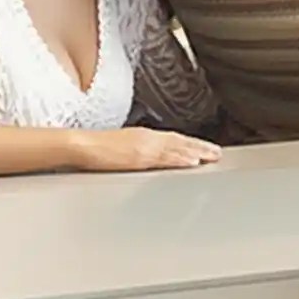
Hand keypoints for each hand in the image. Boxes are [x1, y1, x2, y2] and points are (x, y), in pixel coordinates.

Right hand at [72, 127, 221, 171]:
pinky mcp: (139, 157)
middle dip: (199, 147)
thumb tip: (148, 157)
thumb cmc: (96, 148)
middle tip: (217, 153)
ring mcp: (144, 147)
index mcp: (143, 136)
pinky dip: (179, 159)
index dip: (190, 143)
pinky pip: (164, 158)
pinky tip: (191, 161)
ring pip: (176, 149)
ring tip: (212, 156)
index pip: (172, 139)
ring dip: (196, 152)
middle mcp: (147, 138)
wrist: (82, 145)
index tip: (203, 148)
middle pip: (179, 142)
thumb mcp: (122, 146)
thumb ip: (137, 150)